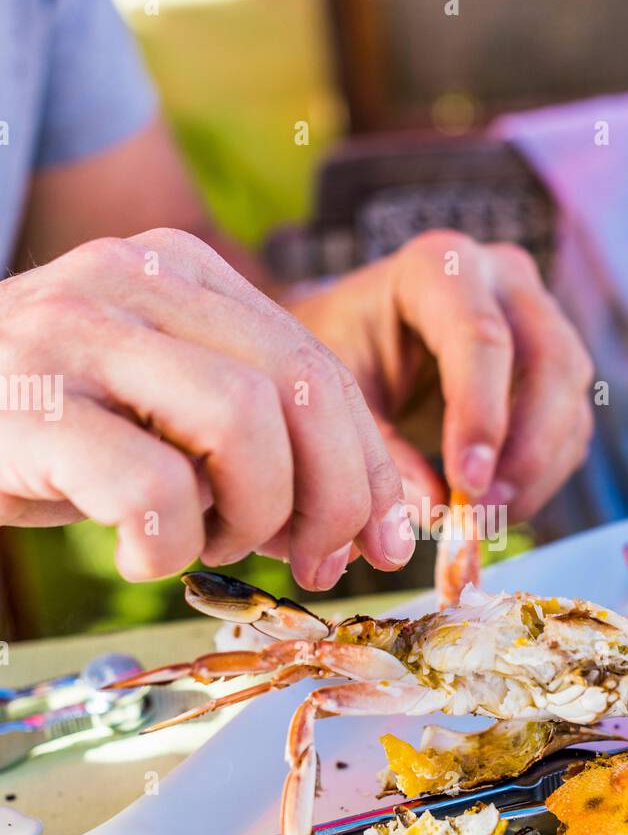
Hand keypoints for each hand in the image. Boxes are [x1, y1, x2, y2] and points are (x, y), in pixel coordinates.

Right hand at [0, 230, 413, 588]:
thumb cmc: (46, 425)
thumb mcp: (157, 406)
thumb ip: (250, 433)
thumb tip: (361, 521)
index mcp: (183, 271)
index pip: (320, 366)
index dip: (369, 465)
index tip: (386, 541)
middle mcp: (136, 280)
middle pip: (301, 390)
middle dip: (334, 499)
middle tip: (314, 563)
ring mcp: (77, 333)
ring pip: (244, 424)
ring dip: (252, 515)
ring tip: (207, 544)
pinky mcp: (32, 405)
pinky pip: (151, 484)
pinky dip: (169, 542)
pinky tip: (139, 554)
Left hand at [289, 232, 593, 521]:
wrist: (355, 338)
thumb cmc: (340, 357)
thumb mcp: (339, 398)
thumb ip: (380, 453)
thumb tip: (438, 510)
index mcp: (439, 267)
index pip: (481, 338)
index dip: (482, 417)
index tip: (466, 486)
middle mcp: (502, 278)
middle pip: (550, 362)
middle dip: (525, 450)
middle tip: (483, 513)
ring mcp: (539, 317)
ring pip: (570, 396)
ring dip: (537, 469)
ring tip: (483, 520)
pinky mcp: (554, 364)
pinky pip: (571, 424)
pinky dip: (543, 475)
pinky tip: (498, 506)